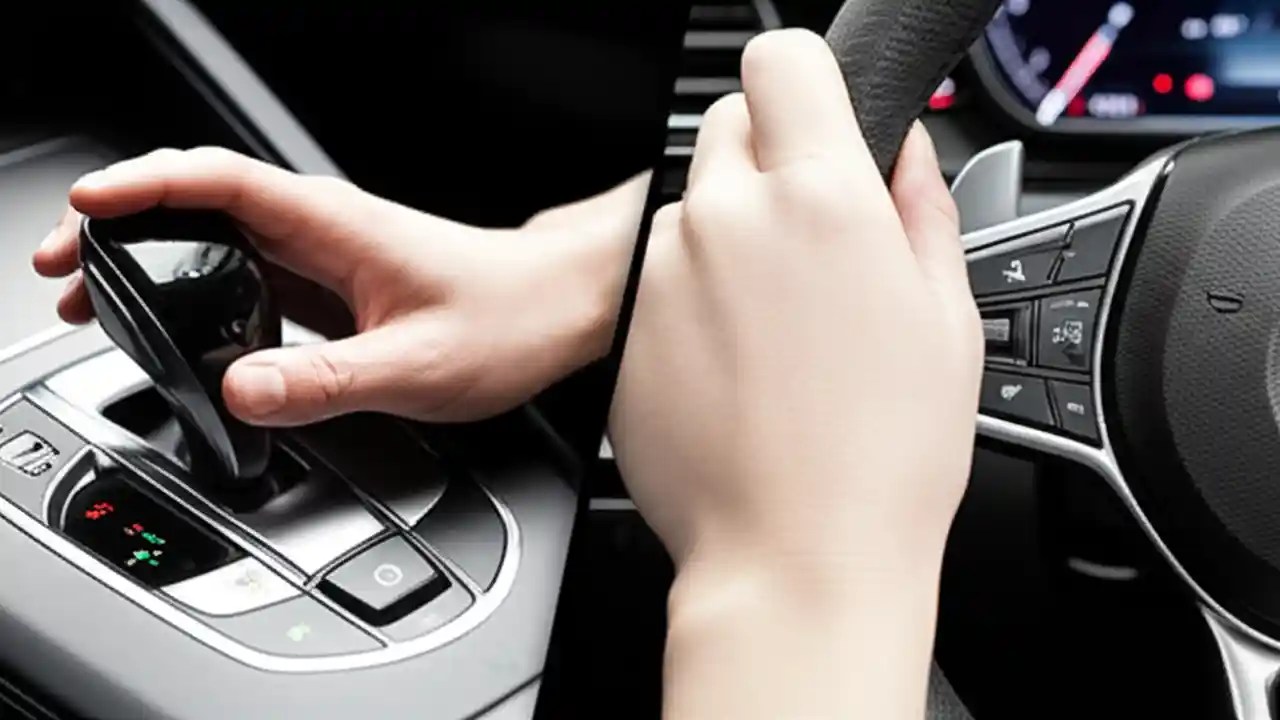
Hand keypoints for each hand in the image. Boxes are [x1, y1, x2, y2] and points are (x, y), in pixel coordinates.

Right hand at [33, 148, 640, 425]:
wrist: (562, 309)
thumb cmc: (511, 319)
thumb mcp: (415, 364)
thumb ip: (324, 380)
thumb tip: (239, 391)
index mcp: (333, 225)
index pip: (218, 181)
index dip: (143, 188)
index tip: (87, 210)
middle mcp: (322, 230)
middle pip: (198, 206)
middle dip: (121, 227)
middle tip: (63, 268)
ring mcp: (325, 256)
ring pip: (218, 241)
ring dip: (154, 261)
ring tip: (95, 295)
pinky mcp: (333, 286)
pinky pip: (249, 276)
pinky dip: (200, 290)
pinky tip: (179, 321)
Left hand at [609, 30, 981, 718]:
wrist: (796, 560)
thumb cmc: (884, 458)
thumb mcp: (947, 317)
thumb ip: (922, 205)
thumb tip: (906, 148)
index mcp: (820, 198)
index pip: (780, 59)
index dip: (804, 84)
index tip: (816, 122)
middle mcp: (724, 219)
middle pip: (727, 126)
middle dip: (767, 164)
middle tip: (808, 249)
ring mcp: (660, 273)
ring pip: (687, 206)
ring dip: (722, 237)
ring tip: (771, 331)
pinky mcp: (621, 327)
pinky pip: (652, 275)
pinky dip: (684, 297)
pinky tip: (730, 365)